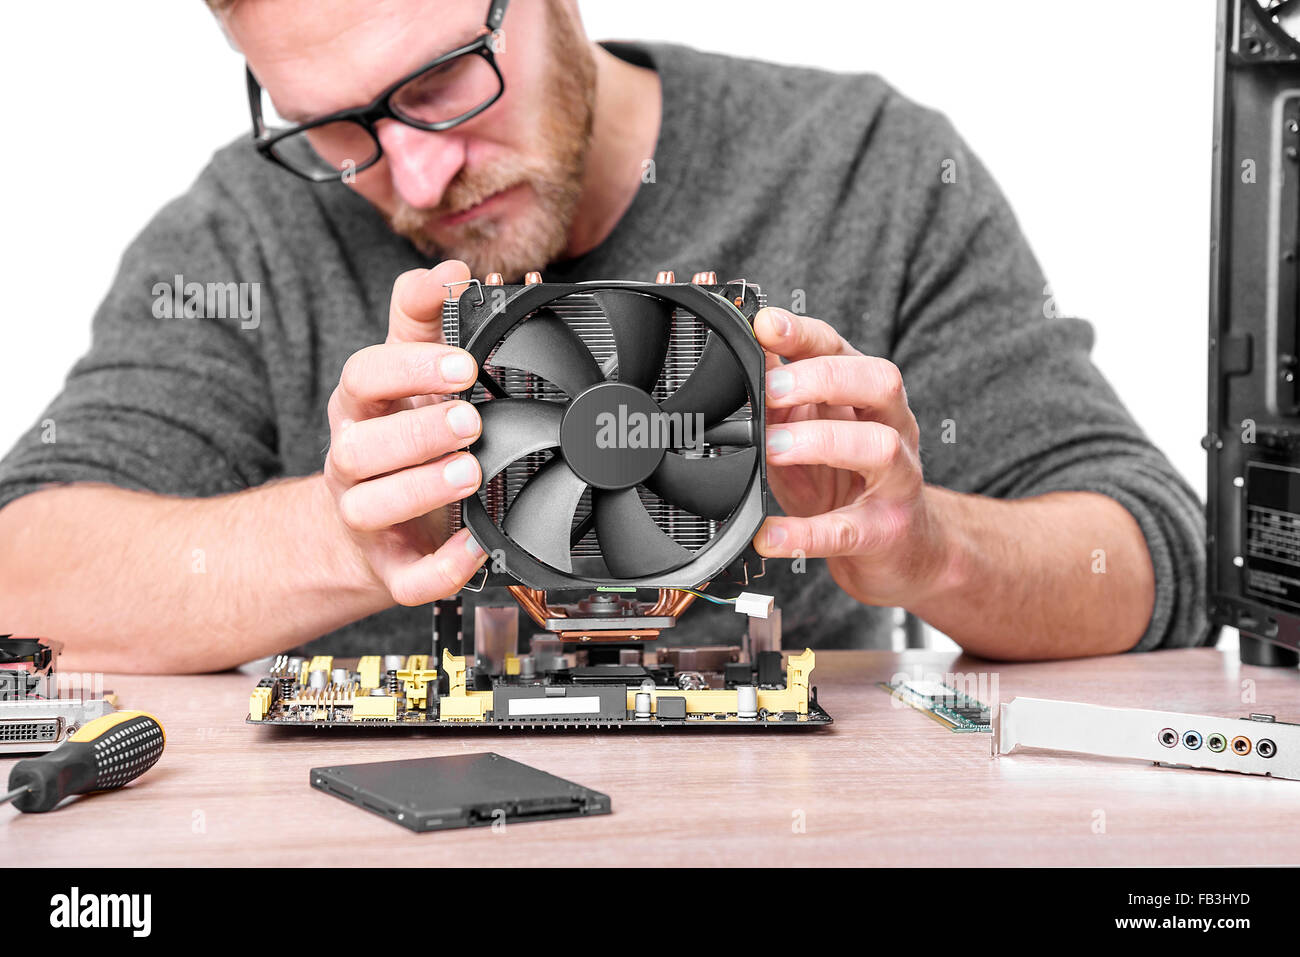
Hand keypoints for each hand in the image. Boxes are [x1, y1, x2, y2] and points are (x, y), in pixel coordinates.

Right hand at [324, 260, 487, 605]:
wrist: (376, 523)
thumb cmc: (399, 433)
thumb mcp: (409, 371)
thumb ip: (426, 318)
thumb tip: (452, 270)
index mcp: (361, 408)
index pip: (363, 378)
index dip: (410, 369)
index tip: (465, 364)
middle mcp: (354, 462)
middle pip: (361, 448)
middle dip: (416, 432)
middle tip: (471, 419)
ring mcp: (367, 518)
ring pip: (372, 509)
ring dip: (421, 490)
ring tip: (470, 471)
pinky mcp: (392, 568)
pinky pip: (407, 579)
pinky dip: (440, 569)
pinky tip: (475, 546)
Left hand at [752, 307, 950, 606]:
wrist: (901, 548)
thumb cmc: (847, 482)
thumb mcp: (808, 430)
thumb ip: (780, 396)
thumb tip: (748, 354)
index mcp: (866, 396)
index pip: (842, 349)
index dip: (805, 334)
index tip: (766, 326)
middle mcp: (891, 428)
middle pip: (878, 381)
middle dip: (823, 378)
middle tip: (772, 390)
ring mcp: (896, 480)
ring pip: (879, 446)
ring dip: (822, 441)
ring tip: (774, 448)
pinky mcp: (884, 531)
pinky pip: (848, 530)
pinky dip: (805, 533)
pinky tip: (769, 535)